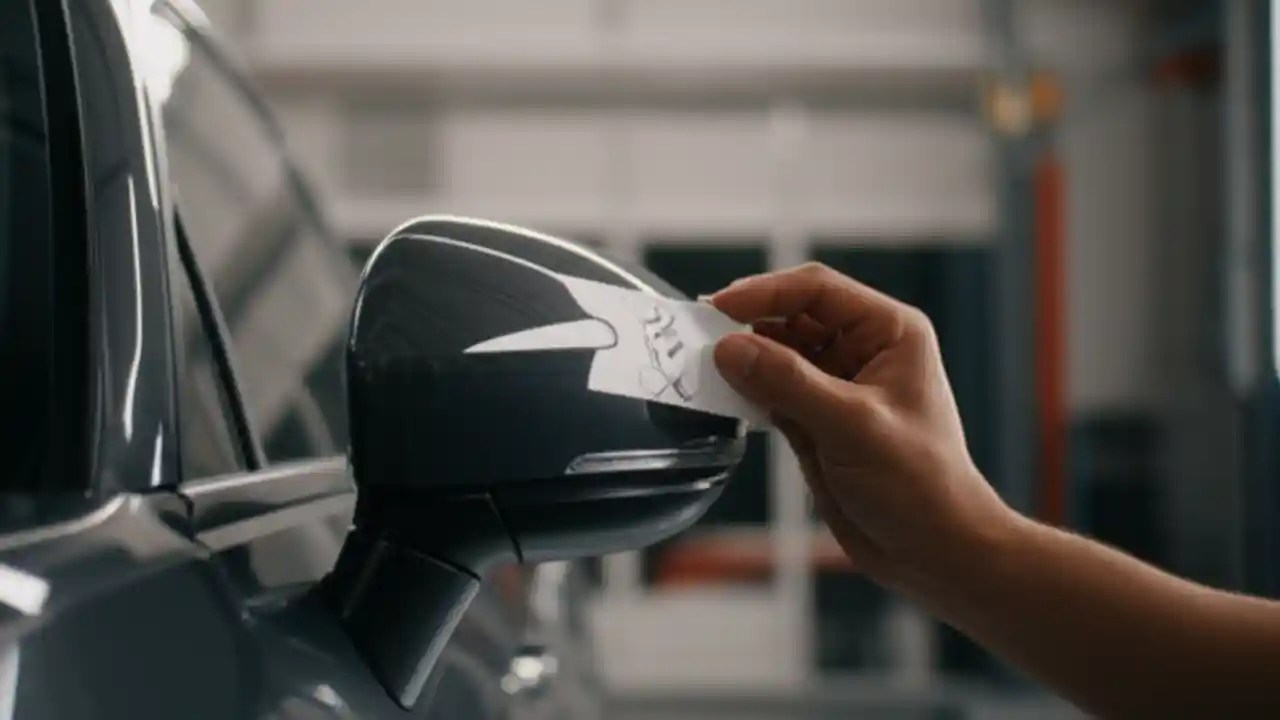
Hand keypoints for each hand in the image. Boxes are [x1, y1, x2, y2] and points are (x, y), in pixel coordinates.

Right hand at [711, 263, 1018, 589]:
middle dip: (750, 325)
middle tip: (701, 338)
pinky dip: (748, 392)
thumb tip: (730, 349)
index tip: (720, 307)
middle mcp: (863, 351)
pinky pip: (772, 392)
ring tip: (705, 367)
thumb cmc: (919, 483)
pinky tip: (724, 396)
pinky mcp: (817, 421)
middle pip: (793, 318)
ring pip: (778, 354)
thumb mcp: (852, 425)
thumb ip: (788, 382)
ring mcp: (837, 386)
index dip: (767, 293)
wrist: (933, 550)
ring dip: (745, 359)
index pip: (818, 291)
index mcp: (889, 332)